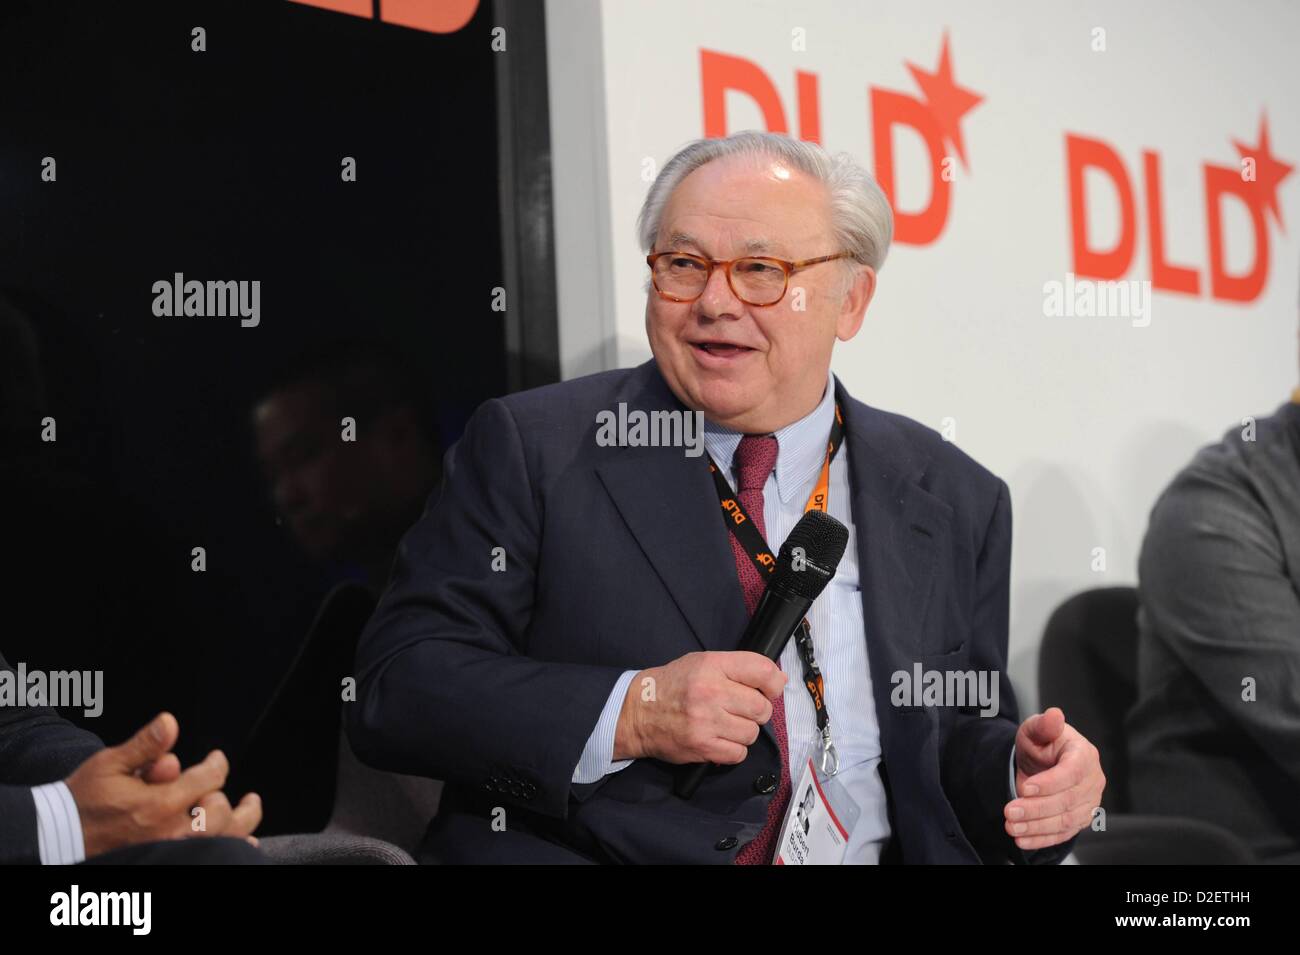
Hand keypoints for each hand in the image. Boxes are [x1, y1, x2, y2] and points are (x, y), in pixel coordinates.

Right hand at [65, 712, 262, 858]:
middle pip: (220, 811)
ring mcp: (171, 852)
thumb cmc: (83, 799)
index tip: (216, 759)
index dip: (217, 764)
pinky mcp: (167, 861)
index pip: (208, 780)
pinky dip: (232, 848)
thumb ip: (145, 745)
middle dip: (224, 795)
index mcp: (158, 804)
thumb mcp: (110, 764)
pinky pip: (212, 856)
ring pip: (223, 838)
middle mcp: (170, 832)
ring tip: (249, 807)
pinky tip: (243, 841)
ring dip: (241, 821)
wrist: (58, 837)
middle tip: (222, 788)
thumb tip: (171, 722)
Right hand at [613, 651, 785, 763]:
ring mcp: (706, 721)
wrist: (637, 712)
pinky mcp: (702, 746)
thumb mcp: (703, 662)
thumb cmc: (673, 685)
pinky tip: (720, 739)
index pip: (762, 671)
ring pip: (751, 733)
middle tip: (740, 710)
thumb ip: (739, 668)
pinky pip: (738, 754)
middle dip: (757, 711)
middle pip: (762, 707)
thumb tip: (779, 680)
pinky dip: (733, 750)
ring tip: (726, 725)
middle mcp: (711, 692)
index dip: (773, 683)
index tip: (769, 689)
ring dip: (744, 732)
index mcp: (712, 666)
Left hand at [1003, 707, 1104, 851]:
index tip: (1026, 788)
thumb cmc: (1041, 744)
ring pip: (1066, 820)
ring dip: (1037, 827)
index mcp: (1084, 754)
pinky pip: (1063, 833)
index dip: (1050, 783)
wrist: (1041, 763)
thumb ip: (1043, 724)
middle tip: (1010, 811)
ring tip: (1011, 826)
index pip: (1073, 772)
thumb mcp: (1035, 729)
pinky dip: (1042, 839)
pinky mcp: (1079, 819)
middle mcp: (1092, 780)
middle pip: (1068, 800)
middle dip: (1037, 808)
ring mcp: (1089, 802)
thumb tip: (1054, 714)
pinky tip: (1022, 839)